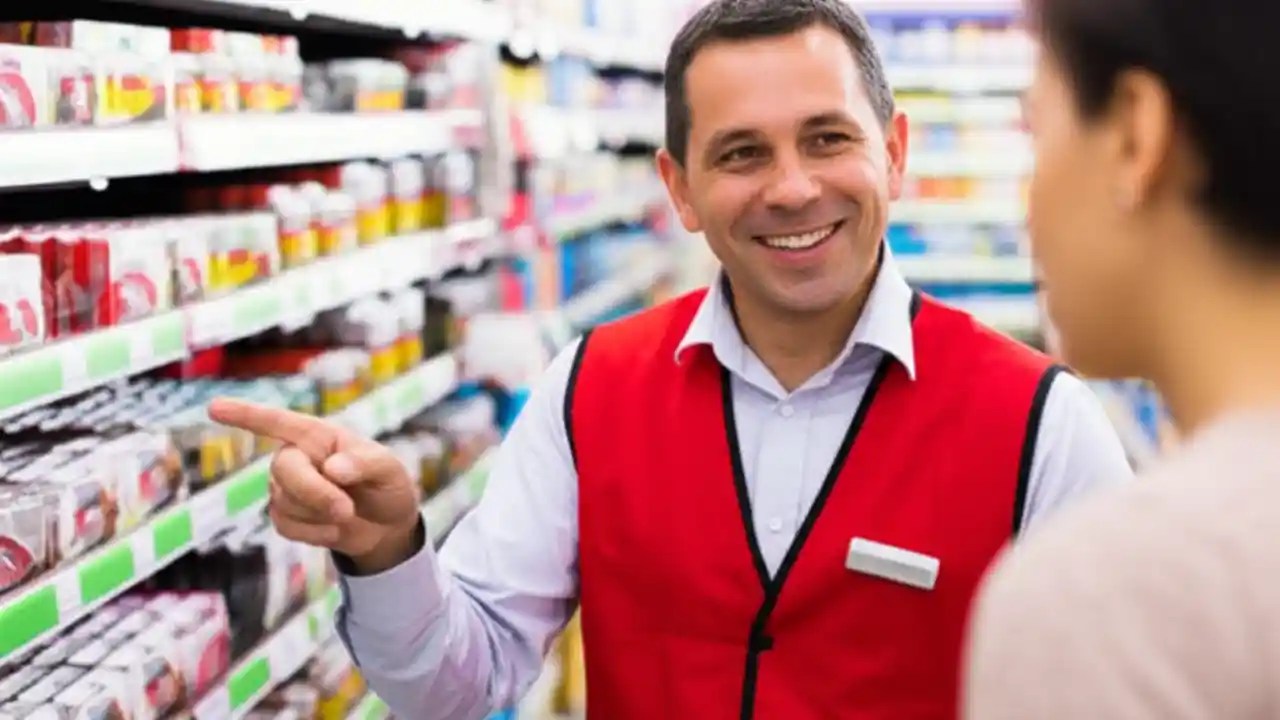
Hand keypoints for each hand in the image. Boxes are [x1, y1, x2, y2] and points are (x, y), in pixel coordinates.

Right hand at [208, 398, 422, 573]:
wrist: (386, 526)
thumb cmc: (386, 485)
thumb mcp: (388, 470)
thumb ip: (365, 463)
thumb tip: (332, 467)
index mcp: (318, 436)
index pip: (279, 421)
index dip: (246, 414)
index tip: (214, 407)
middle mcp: (296, 456)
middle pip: (283, 469)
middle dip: (314, 492)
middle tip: (347, 509)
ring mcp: (286, 487)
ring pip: (284, 502)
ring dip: (320, 515)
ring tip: (347, 513)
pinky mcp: (284, 515)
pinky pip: (287, 526)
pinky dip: (316, 533)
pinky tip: (335, 529)